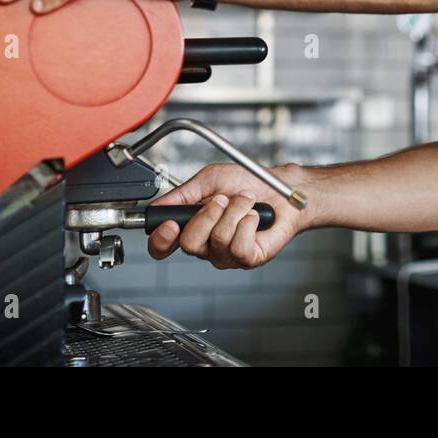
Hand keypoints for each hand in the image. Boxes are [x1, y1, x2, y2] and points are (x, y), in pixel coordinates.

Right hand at [147, 164, 306, 269]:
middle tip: (223, 199)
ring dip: (234, 212)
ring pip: (217, 240)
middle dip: (208, 214)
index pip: (163, 246)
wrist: (281, 186)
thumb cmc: (248, 182)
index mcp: (191, 226)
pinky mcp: (248, 258)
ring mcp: (226, 255)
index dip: (161, 240)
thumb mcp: (209, 179)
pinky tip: (254, 217)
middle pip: (189, 243)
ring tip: (245, 202)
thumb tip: (156, 207)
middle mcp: (205, 245)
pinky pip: (238, 246)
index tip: (169, 224)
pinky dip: (248, 223)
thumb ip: (182, 194)